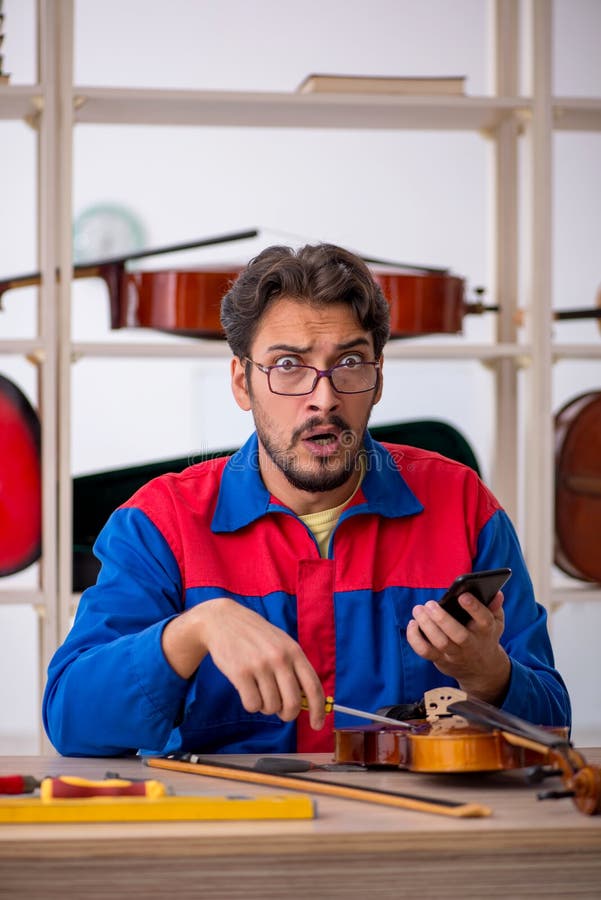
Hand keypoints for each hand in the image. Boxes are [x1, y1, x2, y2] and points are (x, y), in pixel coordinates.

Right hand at [161, 597, 325, 729]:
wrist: (223, 621)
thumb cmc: (255, 636)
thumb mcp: (281, 643)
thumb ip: (295, 668)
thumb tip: (307, 702)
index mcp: (294, 651)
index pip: (313, 687)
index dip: (319, 710)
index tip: (318, 725)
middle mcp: (279, 658)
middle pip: (292, 703)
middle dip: (287, 714)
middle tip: (281, 712)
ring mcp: (260, 665)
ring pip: (271, 707)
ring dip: (266, 706)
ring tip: (259, 690)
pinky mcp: (240, 672)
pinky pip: (252, 705)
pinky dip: (251, 704)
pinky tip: (247, 690)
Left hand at [406, 591, 510, 704]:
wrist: (481, 669)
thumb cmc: (485, 637)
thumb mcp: (496, 622)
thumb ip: (495, 607)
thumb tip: (496, 593)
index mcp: (486, 631)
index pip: (484, 620)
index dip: (474, 608)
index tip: (462, 595)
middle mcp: (471, 644)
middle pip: (459, 635)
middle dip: (443, 619)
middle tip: (430, 604)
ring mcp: (455, 654)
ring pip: (440, 643)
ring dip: (426, 625)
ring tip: (418, 609)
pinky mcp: (440, 660)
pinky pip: (425, 652)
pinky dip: (415, 639)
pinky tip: (413, 624)